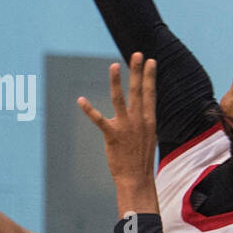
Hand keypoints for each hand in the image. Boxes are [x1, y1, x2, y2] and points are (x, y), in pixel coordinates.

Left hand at [78, 56, 158, 199]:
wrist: (137, 178)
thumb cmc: (141, 158)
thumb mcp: (149, 136)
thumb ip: (145, 121)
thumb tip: (145, 109)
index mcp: (149, 120)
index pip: (150, 93)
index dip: (150, 76)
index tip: (151, 61)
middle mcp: (139, 120)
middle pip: (138, 91)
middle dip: (138, 71)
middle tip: (137, 54)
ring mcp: (126, 127)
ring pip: (120, 99)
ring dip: (116, 81)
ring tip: (114, 65)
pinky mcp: (112, 135)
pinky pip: (99, 120)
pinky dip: (89, 110)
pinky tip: (81, 100)